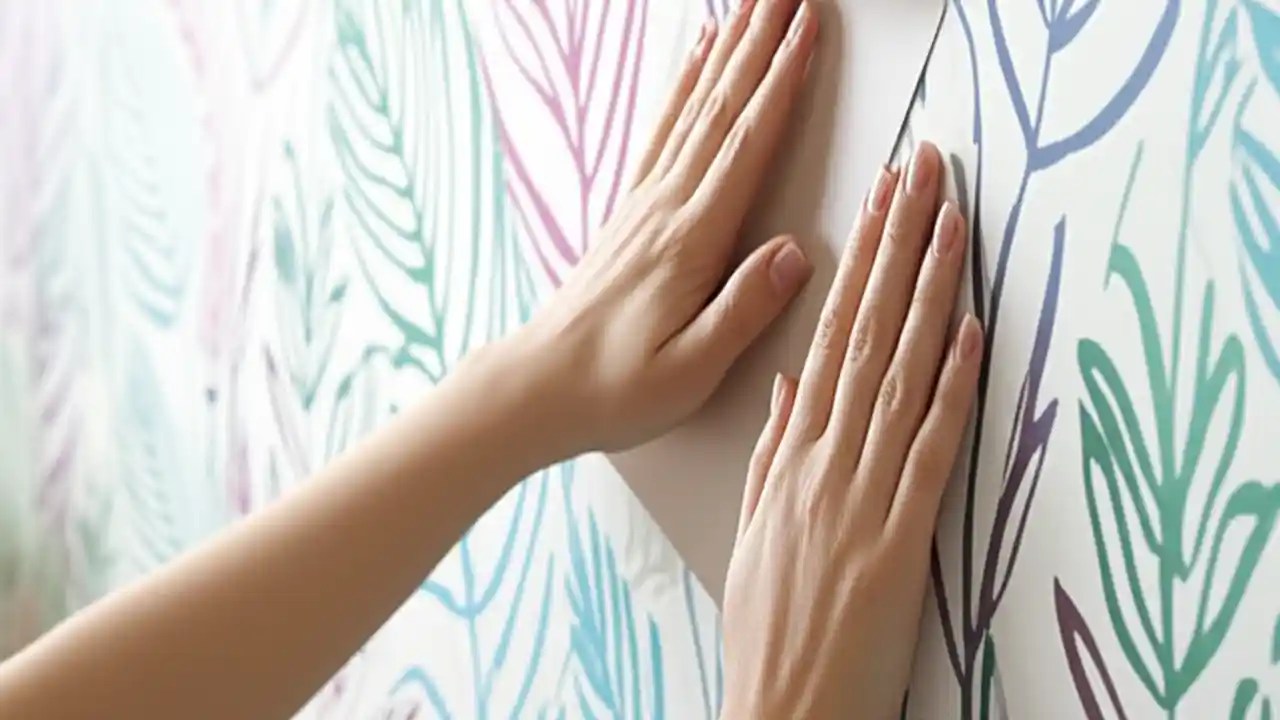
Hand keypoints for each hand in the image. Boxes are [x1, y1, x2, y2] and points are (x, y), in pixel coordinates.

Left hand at [507, 0, 818, 453]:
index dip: (781, 85)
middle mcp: (664, 209)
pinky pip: (663, 132)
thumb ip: (743, 309)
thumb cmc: (614, 388)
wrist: (538, 386)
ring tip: (748, 7)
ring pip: (693, 110)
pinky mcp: (630, 213)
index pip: (745, 147)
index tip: (808, 32)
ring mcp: (643, 205)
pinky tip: (697, 64)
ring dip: (726, 54)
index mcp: (689, 242)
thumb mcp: (690, 369)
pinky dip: (684, 89)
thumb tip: (796, 252)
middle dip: (758, 45)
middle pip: (721, 109)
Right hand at [721, 143, 983, 718]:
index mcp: (787, 458)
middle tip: (920, 176)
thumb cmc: (769, 623)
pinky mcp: (900, 537)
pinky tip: (969, 332)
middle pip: (864, 335)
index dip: (858, 266)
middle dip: (896, 247)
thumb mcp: (754, 530)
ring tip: (949, 223)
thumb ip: (771, 454)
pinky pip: (929, 449)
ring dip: (928, 292)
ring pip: (898, 375)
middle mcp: (822, 461)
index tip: (878, 206)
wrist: (784, 704)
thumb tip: (788, 387)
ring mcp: (861, 495)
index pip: (827, 339)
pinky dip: (951, 388)